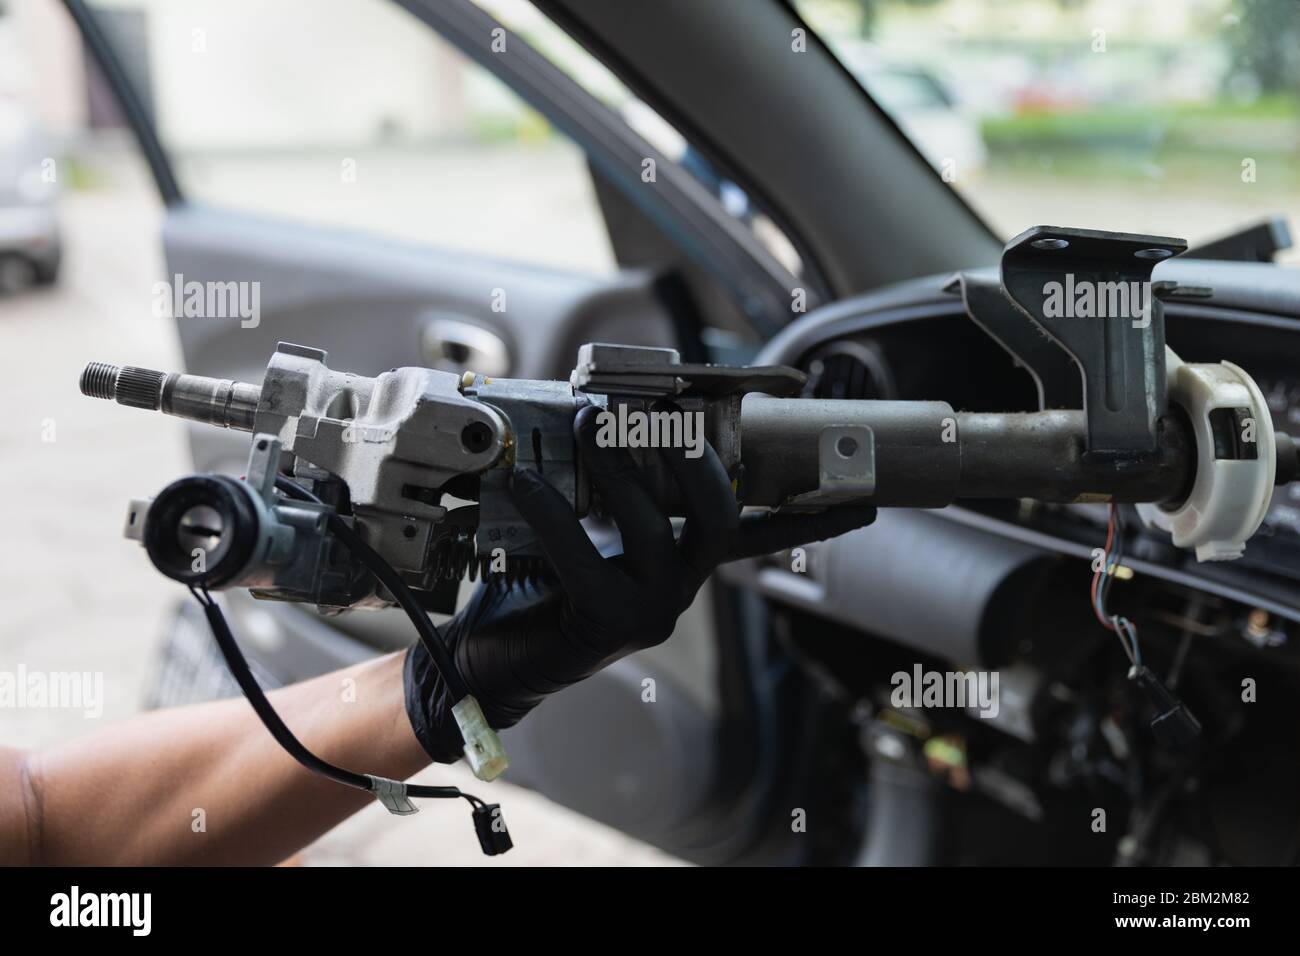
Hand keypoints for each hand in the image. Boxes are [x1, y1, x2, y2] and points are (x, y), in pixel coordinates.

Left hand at [405, 404, 875, 762]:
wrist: (487, 662)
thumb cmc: (533, 586)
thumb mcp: (582, 528)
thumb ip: (605, 489)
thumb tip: (596, 415)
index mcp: (683, 564)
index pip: (760, 538)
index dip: (812, 519)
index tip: (866, 502)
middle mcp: (679, 589)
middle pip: (718, 517)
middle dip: (692, 455)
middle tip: (650, 408)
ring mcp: (649, 611)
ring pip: (654, 529)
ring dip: (618, 467)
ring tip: (585, 425)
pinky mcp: (604, 625)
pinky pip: (584, 558)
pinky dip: (553, 513)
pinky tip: (527, 483)